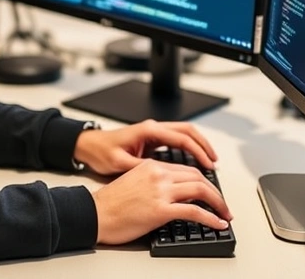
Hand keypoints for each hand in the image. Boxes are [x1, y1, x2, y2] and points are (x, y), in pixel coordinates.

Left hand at [73, 119, 216, 175]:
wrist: (89, 145)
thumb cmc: (101, 152)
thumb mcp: (121, 163)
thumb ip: (143, 167)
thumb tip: (163, 175)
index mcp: (148, 131)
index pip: (181, 138)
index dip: (198, 152)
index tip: (209, 165)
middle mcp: (153, 128)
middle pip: (188, 131)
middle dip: (204, 146)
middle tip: (215, 162)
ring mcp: (154, 132)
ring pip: (184, 134)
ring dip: (198, 146)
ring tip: (210, 162)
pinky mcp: (152, 139)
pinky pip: (176, 140)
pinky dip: (188, 148)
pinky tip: (193, 161)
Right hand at [91, 159, 231, 244]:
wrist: (96, 214)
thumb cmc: (111, 203)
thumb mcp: (134, 181)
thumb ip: (154, 182)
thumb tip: (173, 193)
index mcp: (152, 166)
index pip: (187, 170)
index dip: (204, 181)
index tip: (212, 192)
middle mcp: (159, 175)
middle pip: (198, 178)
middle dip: (215, 192)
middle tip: (223, 205)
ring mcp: (161, 192)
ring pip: (201, 191)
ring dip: (218, 204)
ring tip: (225, 215)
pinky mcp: (161, 210)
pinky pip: (194, 212)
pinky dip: (210, 218)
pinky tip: (217, 224)